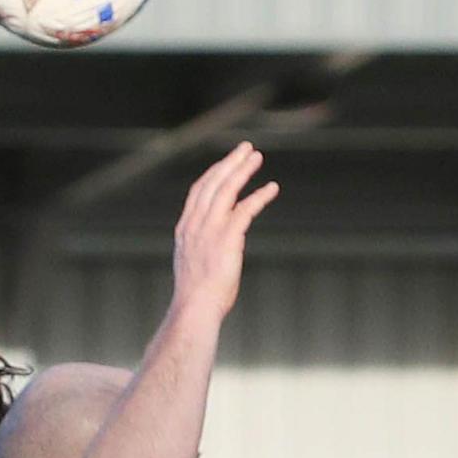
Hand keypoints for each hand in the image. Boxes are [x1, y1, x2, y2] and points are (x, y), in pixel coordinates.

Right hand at [169, 143, 282, 319]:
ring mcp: (209, 230)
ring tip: (257, 157)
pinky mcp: (226, 237)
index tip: (226, 163)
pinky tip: (272, 188)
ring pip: (226, 189)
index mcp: (185, 230)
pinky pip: (245, 208)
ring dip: (243, 170)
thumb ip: (203, 251)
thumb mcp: (194, 267)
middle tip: (246, 148)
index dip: (213, 174)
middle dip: (229, 163)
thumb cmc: (197, 298)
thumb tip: (214, 252)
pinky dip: (260, 196)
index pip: (198, 192)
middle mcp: (195, 224)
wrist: (194, 309)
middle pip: (212, 183)